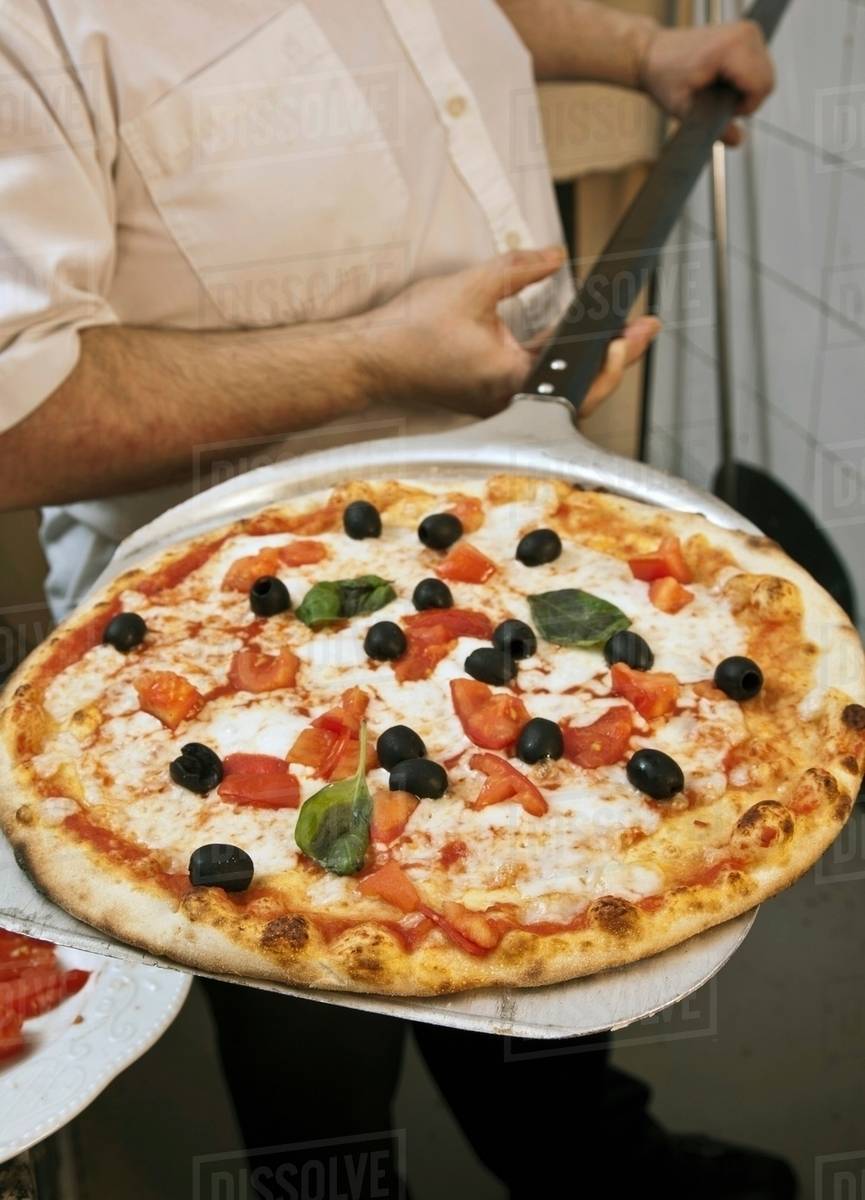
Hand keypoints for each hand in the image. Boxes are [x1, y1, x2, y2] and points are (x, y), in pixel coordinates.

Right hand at [369, 247, 659, 416]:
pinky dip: (558, 361)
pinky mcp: (488, 392)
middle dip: (617, 358)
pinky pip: (534, 379)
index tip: (640, 328)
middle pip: (580, 389)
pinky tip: (574, 337)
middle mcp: (509, 399)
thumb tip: (556, 255)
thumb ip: (521, 268)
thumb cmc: (411, 332)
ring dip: (590, 361)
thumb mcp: (473, 286)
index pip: (582, 376)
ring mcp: (499, 399)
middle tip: (644, 329)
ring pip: (559, 387)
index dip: (619, 353)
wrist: (371, 358)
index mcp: (512, 381)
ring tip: (621, 333)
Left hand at [639, 20, 774, 145]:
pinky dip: (744, 80)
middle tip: (716, 103)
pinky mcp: (747, 34)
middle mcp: (744, 34)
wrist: (653, 55)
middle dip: (746, 100)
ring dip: (745, 90)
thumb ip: (714, 128)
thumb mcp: (684, 110)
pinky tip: (721, 81)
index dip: (744, 108)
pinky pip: (759, 66)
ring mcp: (747, 31)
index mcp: (731, 47)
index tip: (720, 112)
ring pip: (765, 75)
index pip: (761, 86)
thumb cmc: (664, 77)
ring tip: (716, 91)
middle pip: (767, 81)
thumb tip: (738, 141)